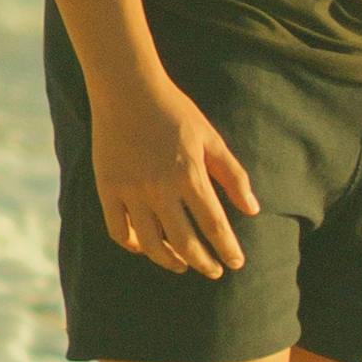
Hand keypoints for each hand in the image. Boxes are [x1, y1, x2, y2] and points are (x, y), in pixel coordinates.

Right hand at [96, 80, 260, 276]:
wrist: (127, 89)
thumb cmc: (175, 111)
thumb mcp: (211, 138)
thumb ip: (233, 175)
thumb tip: (253, 210)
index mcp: (189, 175)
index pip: (214, 224)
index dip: (227, 248)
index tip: (236, 263)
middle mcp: (159, 188)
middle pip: (185, 241)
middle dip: (203, 262)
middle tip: (214, 271)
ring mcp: (131, 191)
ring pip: (150, 243)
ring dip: (169, 260)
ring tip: (182, 266)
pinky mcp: (107, 189)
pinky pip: (118, 230)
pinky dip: (132, 245)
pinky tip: (145, 247)